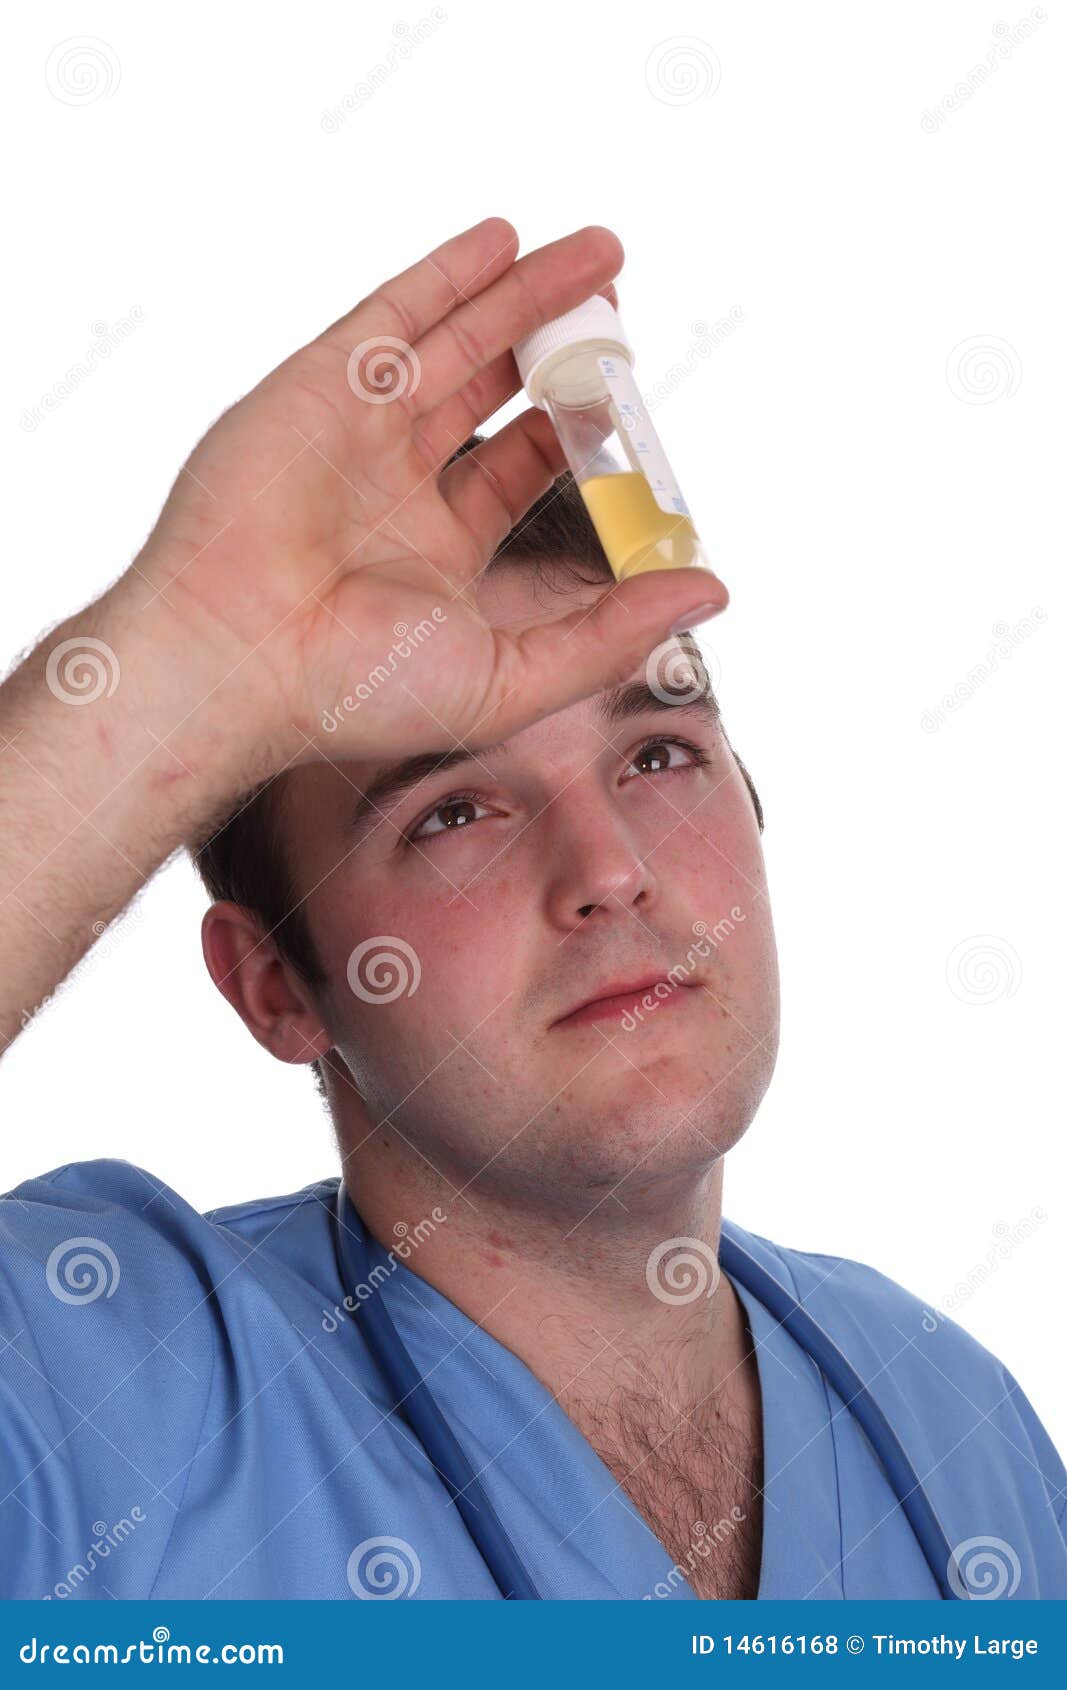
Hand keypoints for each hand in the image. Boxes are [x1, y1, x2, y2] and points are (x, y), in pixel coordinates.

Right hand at [127, 217, 727, 778]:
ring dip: (523, 295)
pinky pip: (394, 313)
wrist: (241, 657)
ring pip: (455, 343)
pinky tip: (505, 242)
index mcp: (435, 555)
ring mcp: (355, 433)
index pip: (519, 471)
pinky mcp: (319, 386)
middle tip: (618, 308)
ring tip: (596, 257)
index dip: (573, 433)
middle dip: (558, 349)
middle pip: (492, 393)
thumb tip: (710, 591)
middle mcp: (395, 489)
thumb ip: (613, 631)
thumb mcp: (515, 675)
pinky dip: (448, 275)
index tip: (628, 404)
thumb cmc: (359, 689)